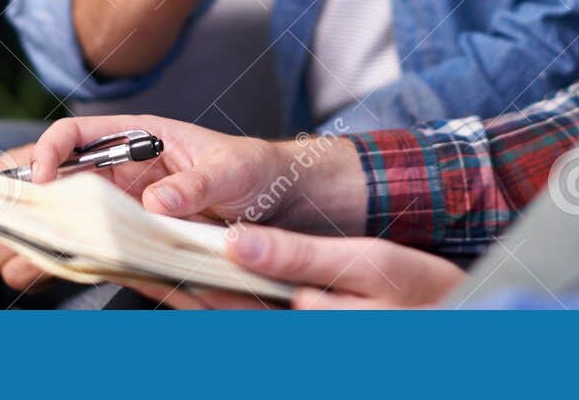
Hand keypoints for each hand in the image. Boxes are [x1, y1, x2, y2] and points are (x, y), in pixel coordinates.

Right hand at [28, 114, 366, 231]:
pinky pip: (82, 242)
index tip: (41, 181)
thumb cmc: (255, 169)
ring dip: (29, 235)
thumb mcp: (234, 170)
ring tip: (4, 260)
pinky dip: (52, 256)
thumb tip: (158, 203)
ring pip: (58, 213)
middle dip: (17, 199)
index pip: (77, 134)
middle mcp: (122, 167)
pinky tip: (30, 271)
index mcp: (139, 136)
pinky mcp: (128, 234)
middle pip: (52, 174)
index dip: (50, 152)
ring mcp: (120, 202)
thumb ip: (198, 183)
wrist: (278, 197)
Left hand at [122, 225, 464, 309]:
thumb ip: (298, 258)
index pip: (213, 295)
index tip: (132, 239)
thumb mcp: (366, 266)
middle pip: (208, 306)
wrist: (458, 324)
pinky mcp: (300, 334)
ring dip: (184, 282)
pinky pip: (248, 311)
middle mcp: (281, 335)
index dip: (170, 266)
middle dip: (165, 275)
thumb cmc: (419, 297)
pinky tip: (206, 265)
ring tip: (144, 249)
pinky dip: (219, 290)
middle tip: (121, 242)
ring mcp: (289, 338)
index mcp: (292, 322)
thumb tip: (237, 243)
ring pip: (221, 310)